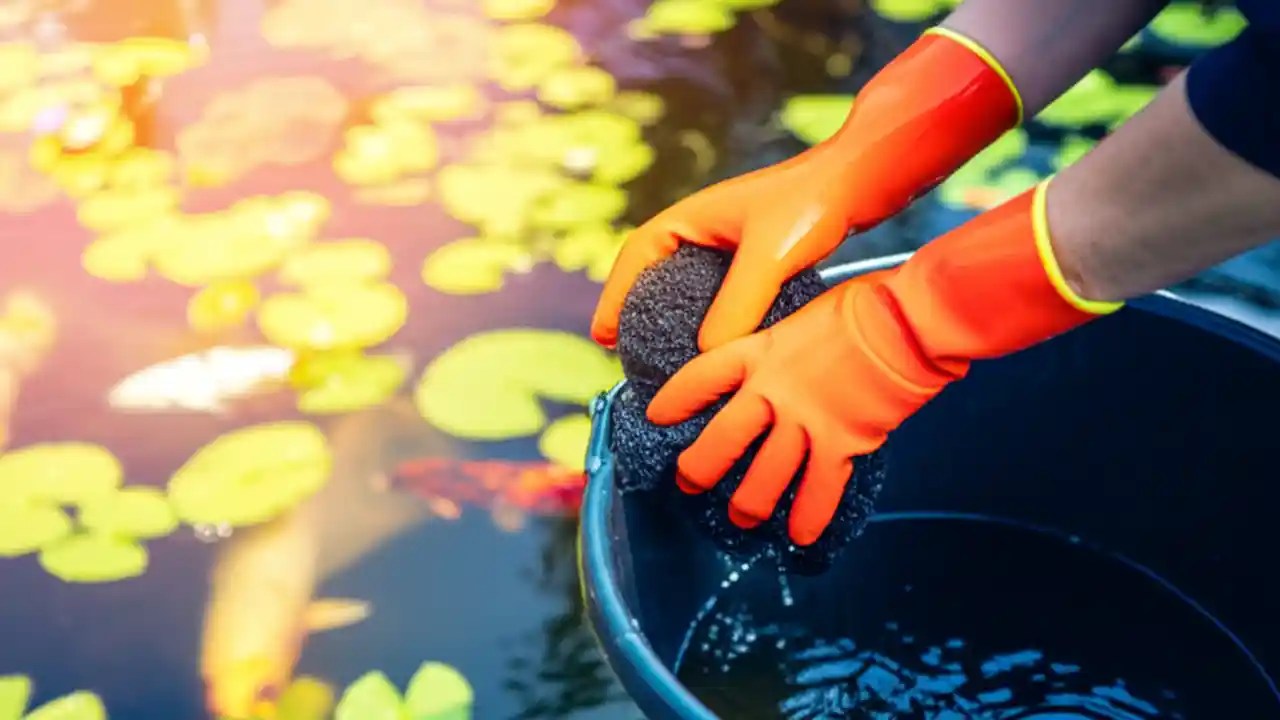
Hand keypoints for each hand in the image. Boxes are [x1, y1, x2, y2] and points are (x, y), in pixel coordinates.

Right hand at [590, 148, 891, 352]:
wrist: (866, 177)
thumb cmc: (813, 203)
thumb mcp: (768, 258)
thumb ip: (735, 306)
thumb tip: (704, 355)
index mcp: (692, 215)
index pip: (636, 256)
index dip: (614, 297)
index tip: (602, 336)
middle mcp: (708, 226)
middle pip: (657, 273)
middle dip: (637, 311)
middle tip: (624, 353)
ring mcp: (737, 240)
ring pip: (692, 285)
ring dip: (675, 317)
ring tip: (666, 356)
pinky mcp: (766, 254)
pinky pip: (727, 293)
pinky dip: (716, 319)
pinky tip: (723, 349)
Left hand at [644, 272, 954, 545]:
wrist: (907, 322)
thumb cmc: (866, 304)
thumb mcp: (806, 314)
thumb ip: (785, 344)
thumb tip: (785, 355)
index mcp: (760, 350)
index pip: (701, 378)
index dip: (675, 400)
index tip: (655, 416)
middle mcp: (772, 391)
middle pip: (721, 440)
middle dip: (698, 469)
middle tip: (688, 484)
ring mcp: (805, 421)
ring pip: (762, 478)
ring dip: (748, 504)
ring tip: (740, 519)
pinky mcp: (840, 444)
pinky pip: (818, 492)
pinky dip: (808, 518)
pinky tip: (799, 538)